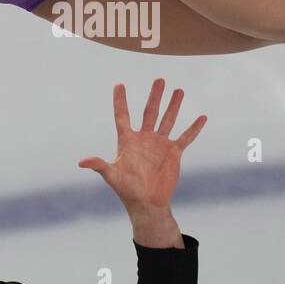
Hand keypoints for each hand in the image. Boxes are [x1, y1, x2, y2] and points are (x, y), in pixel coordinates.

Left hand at [78, 79, 206, 214]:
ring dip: (174, 105)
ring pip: (168, 119)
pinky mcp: (173, 153)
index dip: (120, 101)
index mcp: (128, 141)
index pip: (123, 116)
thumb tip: (82, 162)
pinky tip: (202, 117)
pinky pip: (186, 138)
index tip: (119, 84)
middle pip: (150, 112)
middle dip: (155, 96)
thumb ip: (100, 165)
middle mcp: (144, 139)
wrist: (147, 204)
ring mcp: (160, 144)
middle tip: (160, 79)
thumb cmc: (127, 190)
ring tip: (179, 90)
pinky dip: (194, 128)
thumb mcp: (112, 176)